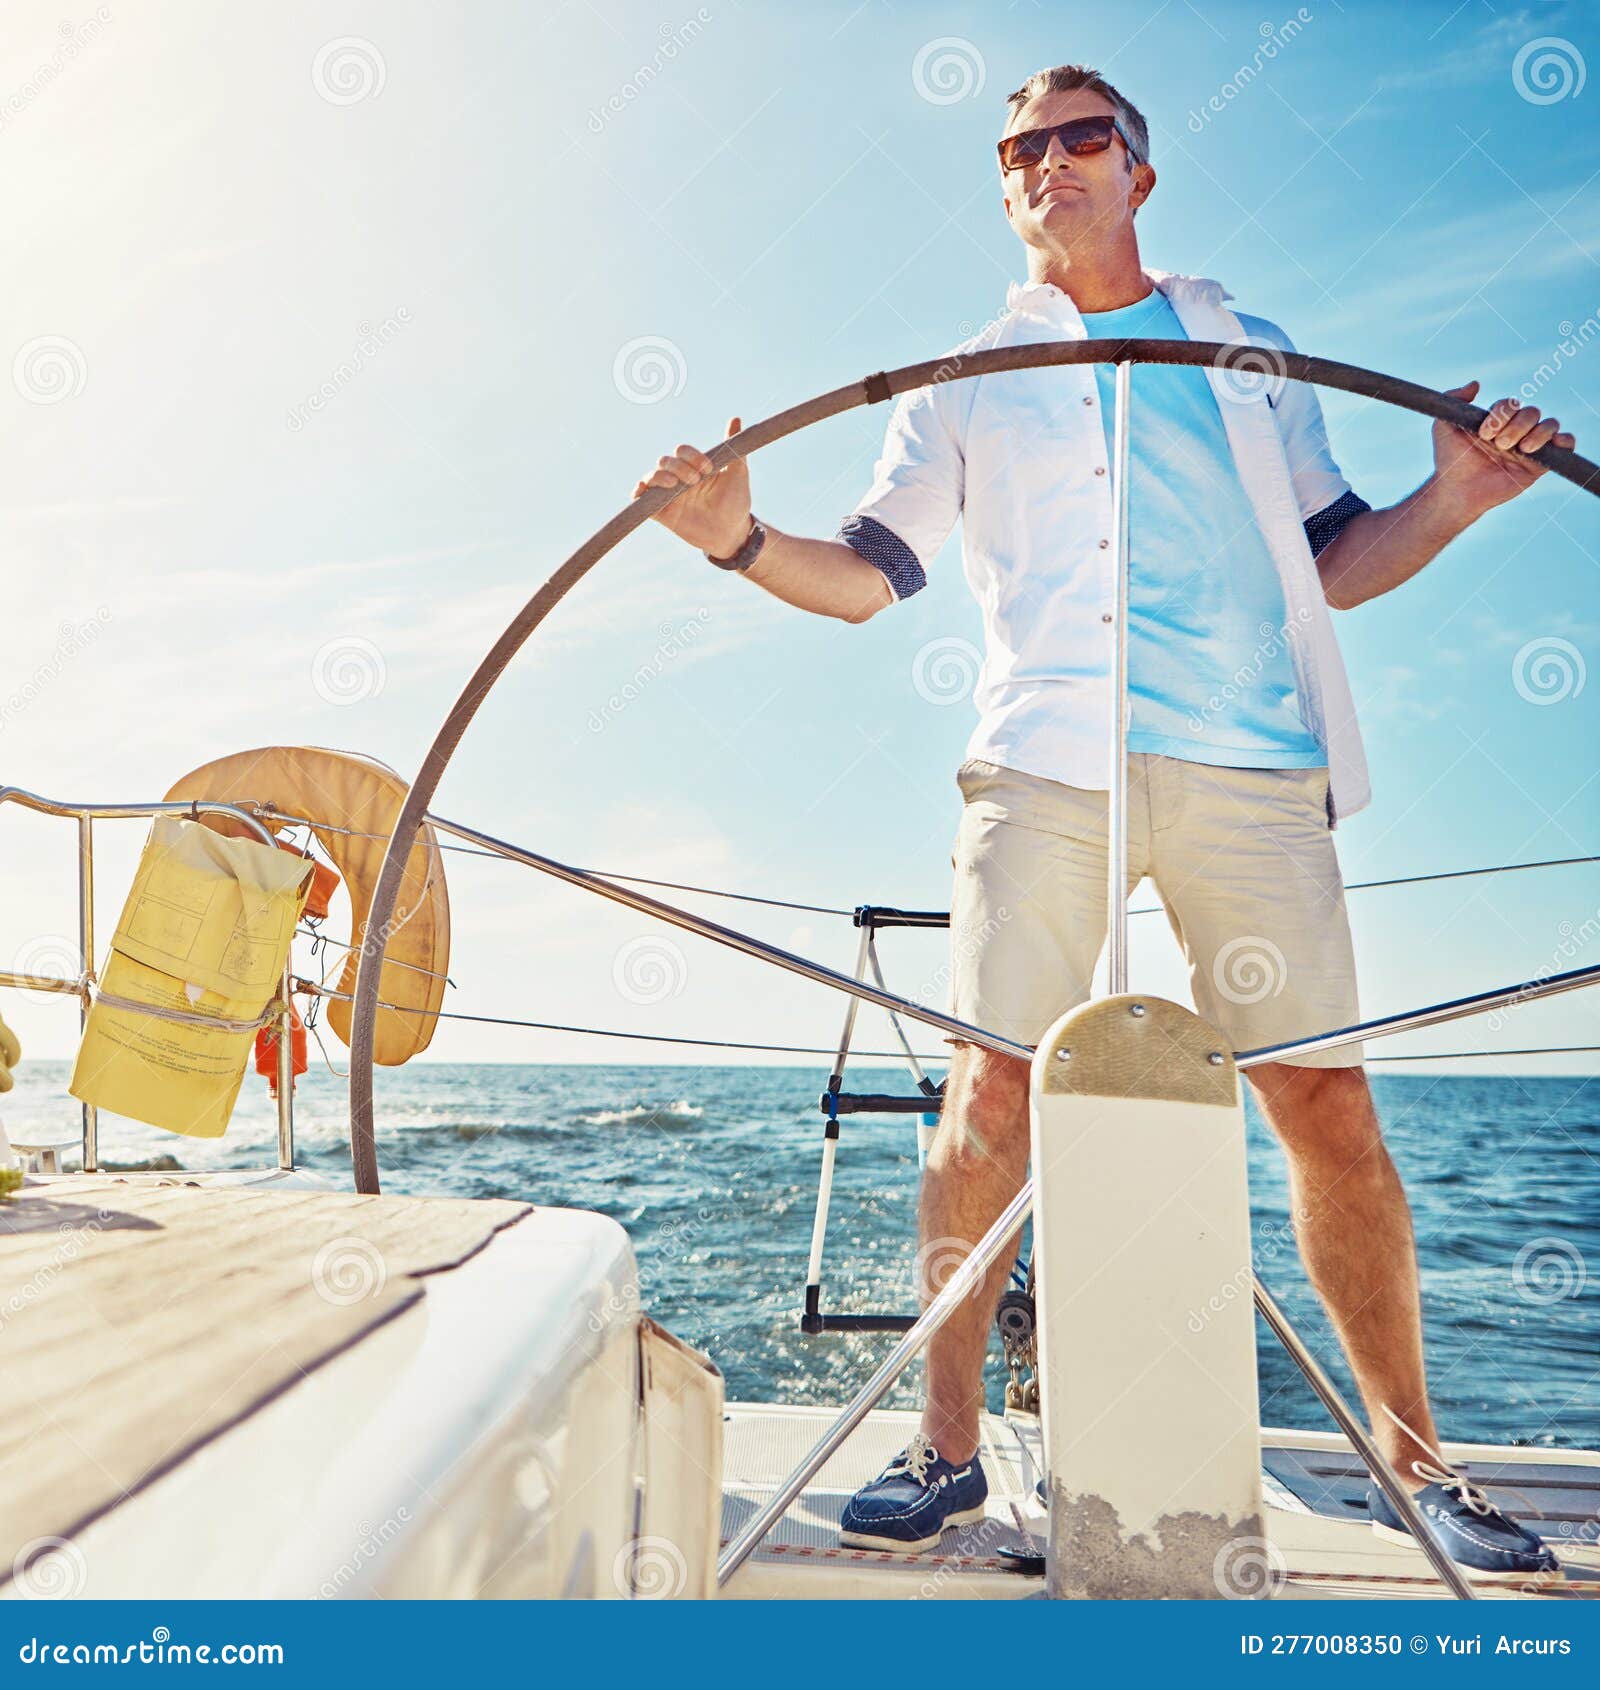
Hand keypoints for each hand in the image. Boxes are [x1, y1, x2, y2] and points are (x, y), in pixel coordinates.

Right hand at [632, 416, 751, 556]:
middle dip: (678, 467)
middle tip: (696, 480)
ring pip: (651, 477)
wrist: (732, 533)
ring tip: (675, 485)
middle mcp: (679, 478)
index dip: (691, 456)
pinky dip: (638, 493)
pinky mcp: (661, 513)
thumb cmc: (736, 502)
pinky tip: (642, 491)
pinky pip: (641, 501)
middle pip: (665, 461)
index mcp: (694, 466)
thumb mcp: (738, 474)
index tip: (708, 468)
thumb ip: (734, 449)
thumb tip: (735, 419)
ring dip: (659, 476)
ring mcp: (669, 495)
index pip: (682, 451)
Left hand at [1431, 380, 1574, 514]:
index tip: (1483, 433)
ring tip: (1519, 449)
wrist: (1457, 491)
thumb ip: (1452, 401)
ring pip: (1550, 425)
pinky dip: (1565, 440)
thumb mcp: (1442, 428)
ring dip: (1537, 434)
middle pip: (1532, 412)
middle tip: (1499, 444)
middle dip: (1516, 426)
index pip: (1511, 404)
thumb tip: (1475, 384)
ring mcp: (1531, 446)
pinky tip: (1550, 445)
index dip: (1501, 414)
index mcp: (1499, 420)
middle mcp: (1517, 430)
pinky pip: (1565, 444)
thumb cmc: (1450, 461)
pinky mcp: (1541, 464)